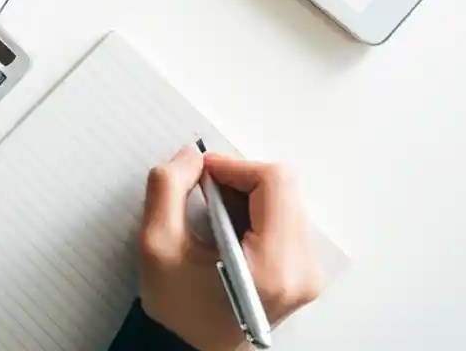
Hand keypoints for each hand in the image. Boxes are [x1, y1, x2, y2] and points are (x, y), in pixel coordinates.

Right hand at [139, 149, 321, 350]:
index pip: (274, 182)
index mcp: (273, 267)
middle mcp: (303, 270)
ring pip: (286, 199)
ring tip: (215, 218)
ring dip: (247, 196)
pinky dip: (257, 212)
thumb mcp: (156, 246)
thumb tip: (192, 156)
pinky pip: (287, 217)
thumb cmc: (179, 309)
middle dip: (239, 181)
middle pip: (283, 188)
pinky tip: (230, 230)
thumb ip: (167, 188)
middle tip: (204, 196)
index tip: (201, 174)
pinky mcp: (306, 271)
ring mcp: (309, 272)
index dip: (233, 166)